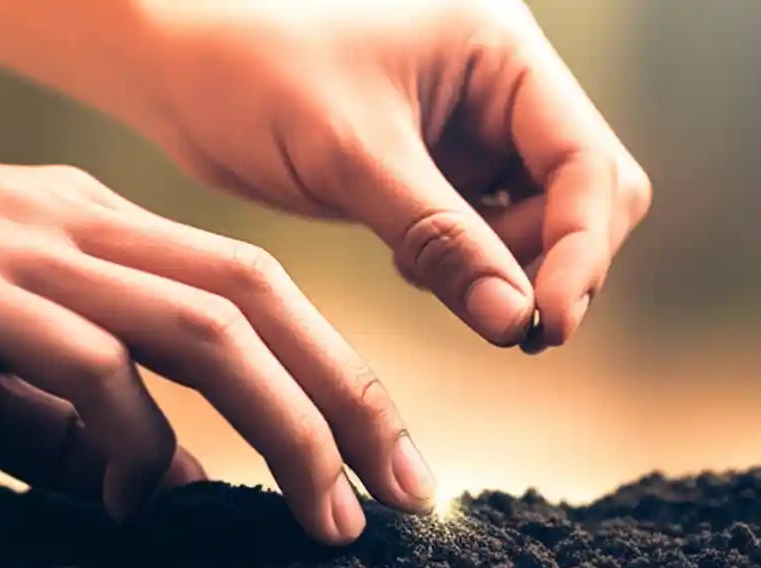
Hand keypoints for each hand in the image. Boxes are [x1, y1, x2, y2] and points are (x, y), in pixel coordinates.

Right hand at [0, 152, 435, 543]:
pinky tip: (140, 509)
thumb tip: (166, 485)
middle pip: (261, 296)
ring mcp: (22, 246)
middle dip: (350, 396)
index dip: (334, 370)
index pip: (252, 288)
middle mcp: (75, 221)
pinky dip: (136, 444)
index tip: (385, 457)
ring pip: (207, 326)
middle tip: (405, 493)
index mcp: (91, 227)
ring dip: (287, 426)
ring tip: (327, 515)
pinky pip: (92, 365)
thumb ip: (69, 425)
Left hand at [141, 0, 651, 350]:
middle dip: (554, 261)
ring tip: (423, 271)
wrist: (173, 64)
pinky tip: (413, 264)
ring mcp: (477, 133)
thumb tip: (519, 322)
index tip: (546, 322)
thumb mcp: (353, 155)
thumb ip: (442, 240)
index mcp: (502, 52)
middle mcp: (505, 88)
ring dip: (508, 271)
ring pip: (544, 223)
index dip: (580, 248)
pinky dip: (472, 268)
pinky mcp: (444, 173)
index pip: (587, 161)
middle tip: (504, 318)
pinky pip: (491, 236)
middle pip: (587, 195)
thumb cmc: (251, 69)